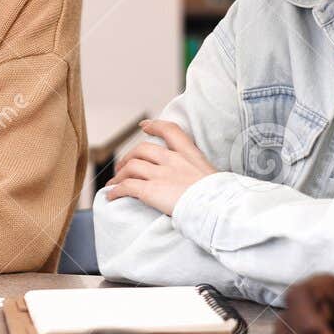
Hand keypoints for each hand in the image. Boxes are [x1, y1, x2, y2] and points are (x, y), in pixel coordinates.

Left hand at [101, 119, 216, 215]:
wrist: (219, 208)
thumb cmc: (221, 199)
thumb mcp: (215, 178)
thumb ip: (200, 175)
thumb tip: (198, 184)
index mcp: (190, 155)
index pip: (171, 131)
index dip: (155, 126)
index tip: (144, 125)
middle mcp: (173, 161)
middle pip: (142, 149)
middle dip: (128, 156)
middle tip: (123, 166)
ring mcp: (161, 174)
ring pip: (131, 167)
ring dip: (119, 175)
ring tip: (114, 183)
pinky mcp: (150, 190)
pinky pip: (126, 187)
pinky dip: (116, 190)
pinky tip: (112, 196)